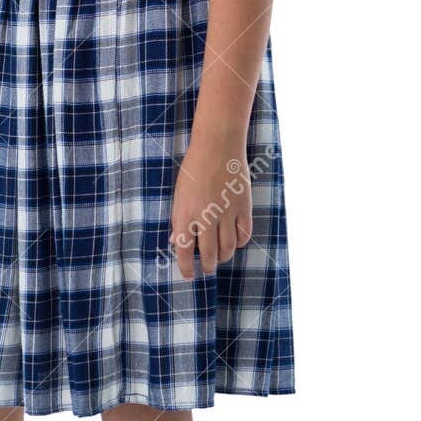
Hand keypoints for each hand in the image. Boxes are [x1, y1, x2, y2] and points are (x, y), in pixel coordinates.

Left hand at [168, 130, 251, 279]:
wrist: (217, 145)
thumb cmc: (194, 169)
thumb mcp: (179, 194)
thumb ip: (179, 219)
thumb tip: (176, 243)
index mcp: (185, 213)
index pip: (184, 250)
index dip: (186, 267)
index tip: (189, 275)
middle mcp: (206, 216)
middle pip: (209, 254)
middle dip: (208, 266)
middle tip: (208, 268)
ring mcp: (226, 212)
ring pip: (228, 248)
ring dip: (224, 257)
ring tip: (221, 258)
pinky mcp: (243, 207)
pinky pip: (243, 235)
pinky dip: (239, 243)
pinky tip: (234, 242)